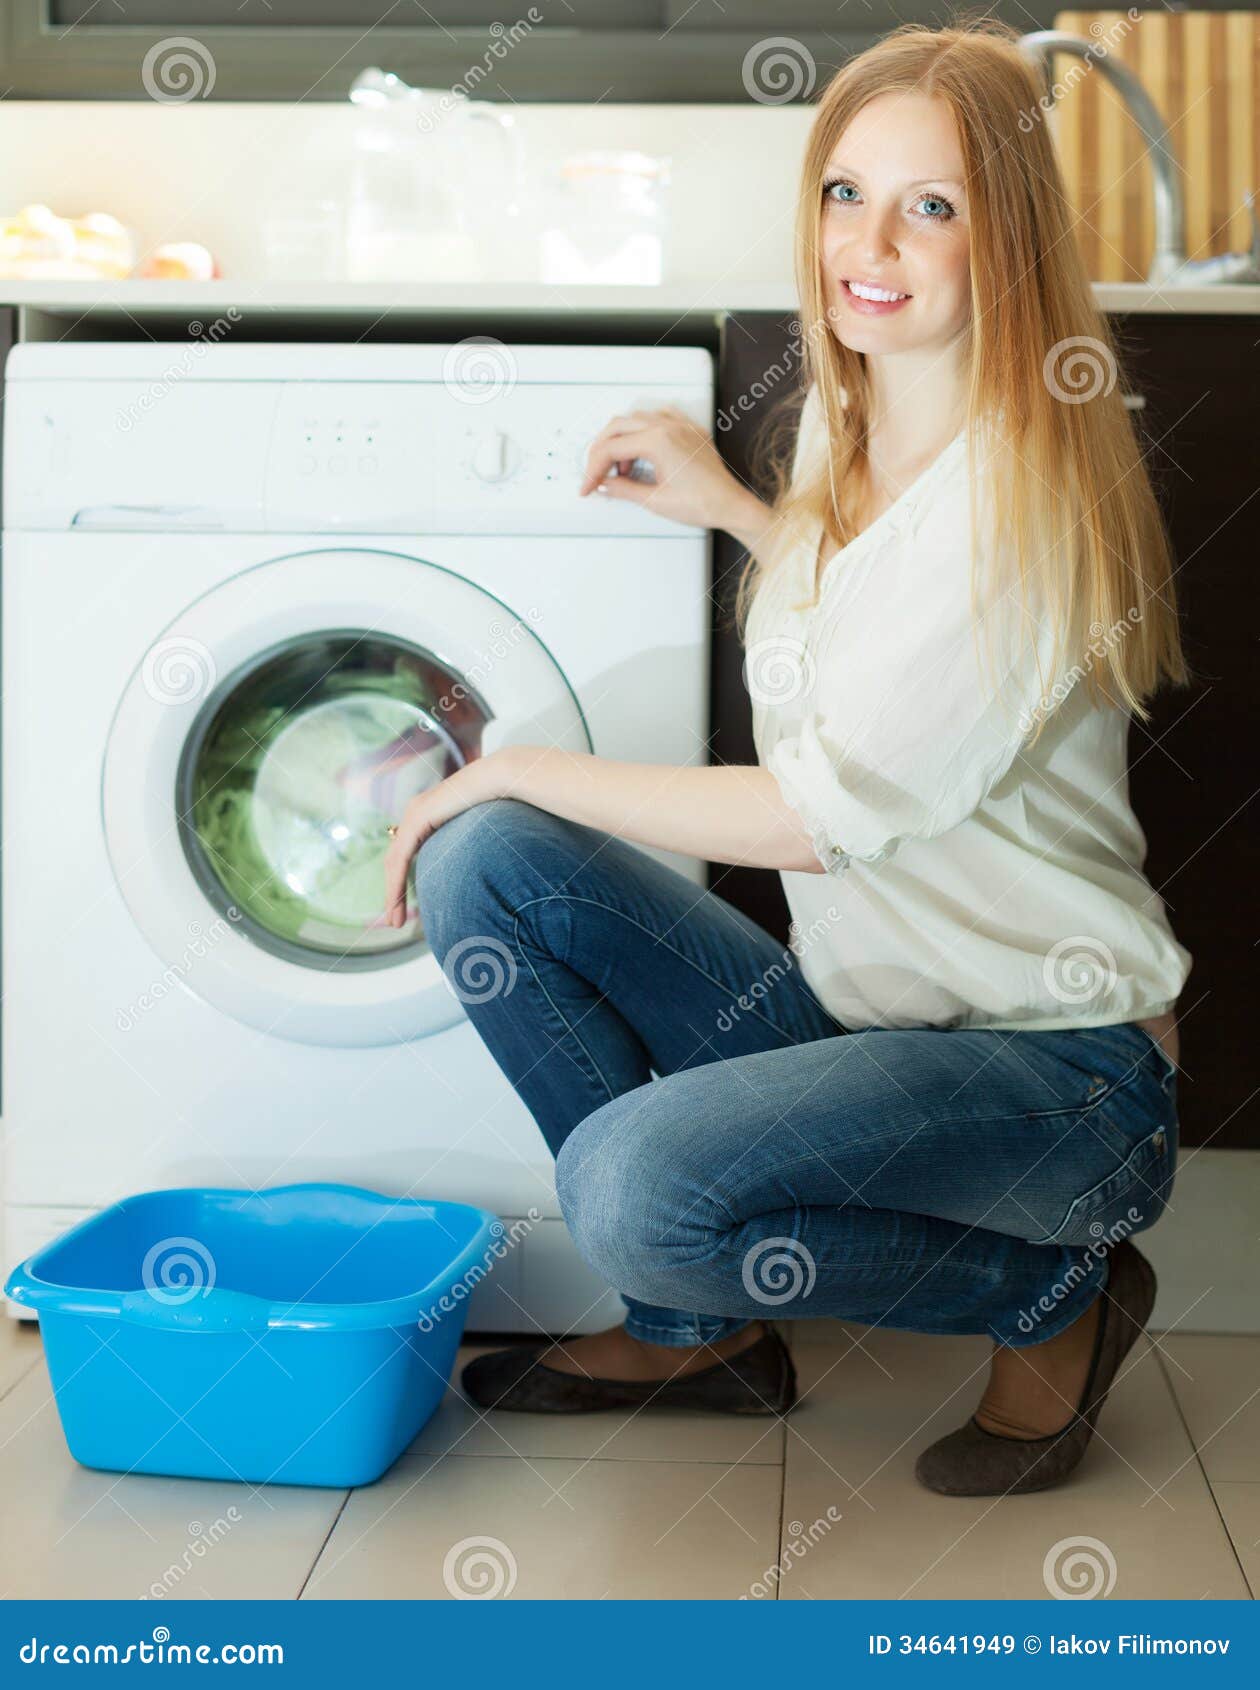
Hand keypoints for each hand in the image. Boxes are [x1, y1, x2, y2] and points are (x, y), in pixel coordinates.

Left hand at [381, 753, 509, 928]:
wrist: (502, 779)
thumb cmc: (503, 804)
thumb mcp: (481, 832)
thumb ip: (473, 848)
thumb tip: (487, 870)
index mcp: (429, 815)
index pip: (407, 854)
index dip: (403, 882)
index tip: (407, 908)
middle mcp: (416, 813)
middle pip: (396, 861)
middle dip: (394, 893)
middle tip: (395, 921)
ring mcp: (414, 814)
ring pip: (394, 863)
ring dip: (392, 895)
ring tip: (394, 921)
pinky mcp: (417, 818)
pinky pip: (400, 859)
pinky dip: (396, 883)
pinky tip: (394, 902)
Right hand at [578, 405, 761, 533]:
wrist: (730, 505)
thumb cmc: (703, 503)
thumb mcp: (655, 500)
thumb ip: (623, 489)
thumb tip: (605, 485)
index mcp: (658, 441)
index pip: (611, 448)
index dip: (593, 469)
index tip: (589, 485)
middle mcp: (669, 426)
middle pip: (618, 426)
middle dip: (601, 451)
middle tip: (596, 473)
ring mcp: (681, 425)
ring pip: (636, 418)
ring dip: (621, 440)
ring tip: (622, 469)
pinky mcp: (689, 430)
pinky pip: (659, 417)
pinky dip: (643, 430)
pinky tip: (642, 449)